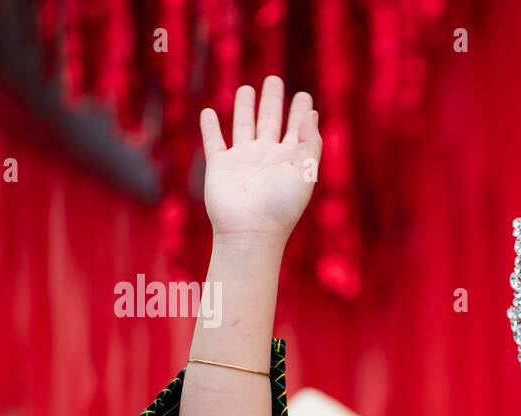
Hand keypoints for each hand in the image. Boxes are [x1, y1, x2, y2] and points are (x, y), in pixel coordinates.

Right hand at [200, 76, 321, 244]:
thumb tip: (312, 113)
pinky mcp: (219, 166)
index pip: (296, 129)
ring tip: (246, 88)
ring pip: (243, 125)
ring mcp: (242, 160)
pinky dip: (210, 127)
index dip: (300, 112)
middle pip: (269, 121)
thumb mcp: (304, 172)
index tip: (304, 96)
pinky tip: (208, 112)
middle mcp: (266, 157)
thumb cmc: (281, 205)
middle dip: (272, 101)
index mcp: (289, 160)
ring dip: (244, 107)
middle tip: (275, 80)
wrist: (250, 229)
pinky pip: (214, 141)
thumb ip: (309, 142)